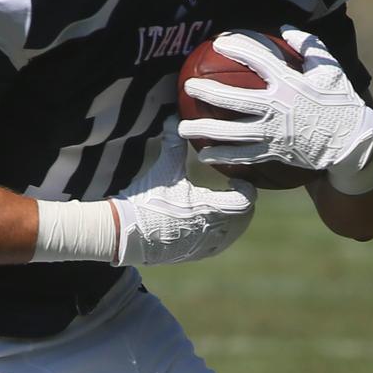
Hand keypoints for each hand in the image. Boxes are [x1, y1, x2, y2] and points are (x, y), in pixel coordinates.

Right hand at [110, 124, 255, 265]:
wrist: (126, 234)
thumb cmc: (147, 200)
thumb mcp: (164, 169)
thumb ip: (175, 143)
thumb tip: (175, 117)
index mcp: (211, 208)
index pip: (246, 199)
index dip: (246, 187)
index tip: (235, 178)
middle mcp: (214, 231)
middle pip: (245, 216)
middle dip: (242, 201)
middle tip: (233, 188)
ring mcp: (207, 246)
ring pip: (235, 232)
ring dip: (234, 218)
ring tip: (224, 204)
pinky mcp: (198, 255)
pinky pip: (221, 244)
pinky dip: (223, 232)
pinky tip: (212, 222)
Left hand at [179, 26, 372, 175]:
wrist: (351, 144)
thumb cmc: (341, 103)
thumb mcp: (330, 69)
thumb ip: (308, 46)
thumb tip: (286, 26)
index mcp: (290, 83)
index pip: (258, 59)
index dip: (237, 47)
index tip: (219, 41)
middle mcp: (277, 107)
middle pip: (233, 98)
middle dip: (207, 91)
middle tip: (188, 86)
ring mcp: (273, 133)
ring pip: (231, 132)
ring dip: (204, 129)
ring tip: (182, 127)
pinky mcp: (274, 153)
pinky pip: (243, 156)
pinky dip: (222, 155)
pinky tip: (204, 154)